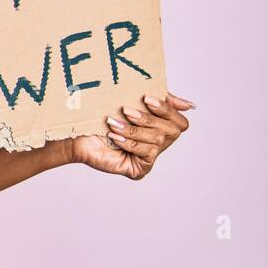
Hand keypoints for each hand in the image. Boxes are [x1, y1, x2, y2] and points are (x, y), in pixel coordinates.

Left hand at [68, 91, 194, 180]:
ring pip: (157, 141)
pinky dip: (129, 142)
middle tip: (127, 110)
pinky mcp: (140, 169)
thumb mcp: (133, 102)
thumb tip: (190, 105)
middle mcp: (160, 143)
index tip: (147, 98)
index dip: (167, 110)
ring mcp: (150, 157)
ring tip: (114, 122)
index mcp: (161, 126)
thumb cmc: (103, 116)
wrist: (77, 134)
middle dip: (149, 119)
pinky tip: (114, 137)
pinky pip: (146, 154)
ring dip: (133, 130)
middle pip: (172, 131)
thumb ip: (162, 100)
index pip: (180, 121)